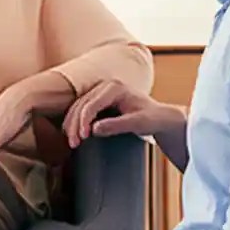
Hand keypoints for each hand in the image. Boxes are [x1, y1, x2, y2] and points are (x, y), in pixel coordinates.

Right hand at [63, 80, 182, 148]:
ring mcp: (100, 91)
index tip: (83, 138)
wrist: (158, 116)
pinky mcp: (98, 99)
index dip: (84, 121)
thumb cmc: (151, 118)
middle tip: (74, 144)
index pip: (91, 104)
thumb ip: (117, 125)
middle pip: (81, 105)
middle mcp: (105, 86)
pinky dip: (75, 122)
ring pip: (77, 107)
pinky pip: (81, 109)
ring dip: (71, 124)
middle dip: (74, 125)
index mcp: (115, 87)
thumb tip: (94, 129)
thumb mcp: (138, 123)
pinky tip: (73, 134)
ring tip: (72, 142)